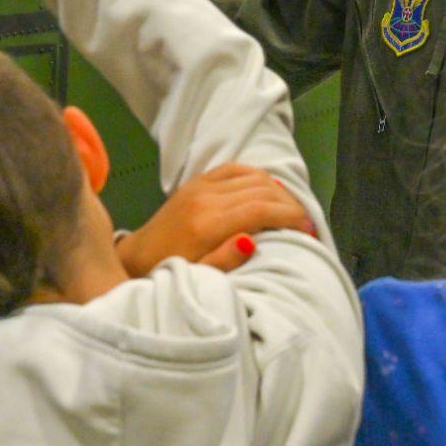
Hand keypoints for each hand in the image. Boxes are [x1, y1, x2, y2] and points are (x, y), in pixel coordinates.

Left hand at [115, 163, 316, 276]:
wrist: (136, 258)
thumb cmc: (170, 273)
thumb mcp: (197, 277)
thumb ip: (224, 261)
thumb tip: (251, 241)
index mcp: (206, 225)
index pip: (261, 209)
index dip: (291, 216)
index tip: (309, 231)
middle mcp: (205, 198)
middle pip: (262, 189)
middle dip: (291, 204)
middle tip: (307, 223)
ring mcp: (200, 185)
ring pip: (253, 176)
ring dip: (279, 190)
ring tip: (292, 210)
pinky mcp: (197, 181)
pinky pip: (236, 168)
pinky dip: (258, 176)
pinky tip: (270, 189)